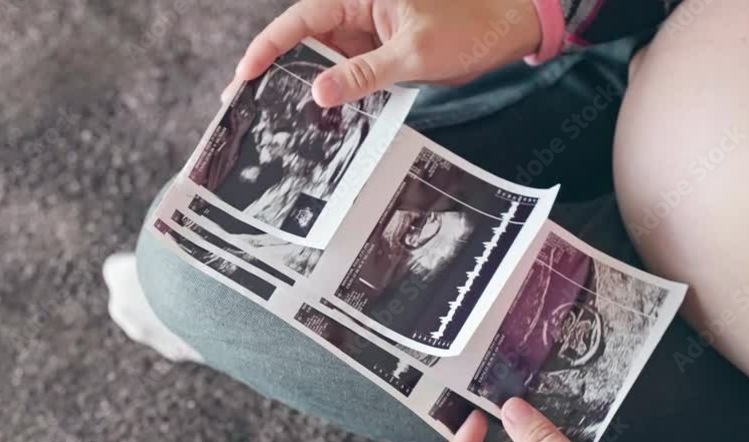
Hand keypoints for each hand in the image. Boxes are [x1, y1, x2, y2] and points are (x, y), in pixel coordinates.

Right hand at [233, 0, 541, 106]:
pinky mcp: (378, 58)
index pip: (302, 19)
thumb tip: (318, 94)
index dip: (269, 46)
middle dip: (274, 72)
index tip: (245, 75)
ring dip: (300, 89)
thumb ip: (364, 74)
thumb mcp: (413, 53)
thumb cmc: (468, 27)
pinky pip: (346, 77)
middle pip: (303, 41)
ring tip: (269, 119)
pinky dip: (331, 97)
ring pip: (322, 62)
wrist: (505, 33)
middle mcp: (356, 13)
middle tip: (242, 105)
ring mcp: (366, 37)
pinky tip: (313, 120)